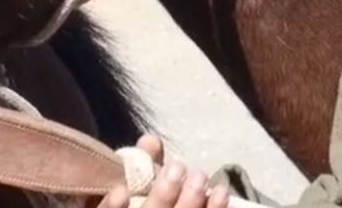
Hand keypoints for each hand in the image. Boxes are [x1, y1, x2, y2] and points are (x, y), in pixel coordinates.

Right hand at [99, 135, 231, 207]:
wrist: (175, 205)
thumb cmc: (149, 198)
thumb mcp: (138, 184)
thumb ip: (141, 163)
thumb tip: (151, 140)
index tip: (121, 191)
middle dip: (163, 196)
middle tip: (177, 168)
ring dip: (190, 202)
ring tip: (199, 177)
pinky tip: (220, 193)